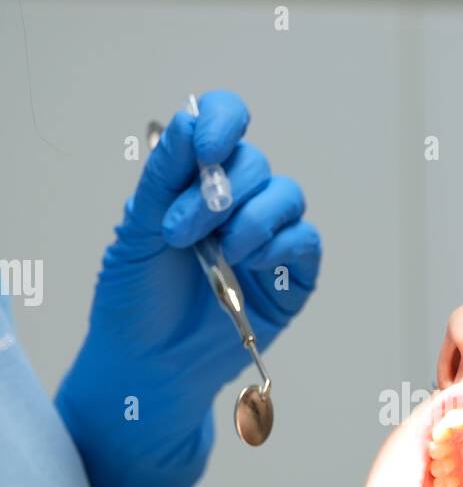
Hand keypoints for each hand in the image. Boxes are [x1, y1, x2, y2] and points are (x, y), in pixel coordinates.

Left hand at [57, 91, 320, 486]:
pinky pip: (304, 240)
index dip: (222, 122)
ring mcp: (267, 238)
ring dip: (252, 218)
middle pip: (254, 162)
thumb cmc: (135, 300)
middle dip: (220, 191)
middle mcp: (236, 203)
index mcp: (195, 181)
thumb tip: (190, 120)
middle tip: (182, 231)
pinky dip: (279, 244)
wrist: (148, 365)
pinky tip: (249, 263)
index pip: (223, 124)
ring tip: (223, 251)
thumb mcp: (136, 232)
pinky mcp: (291, 276)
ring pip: (285, 196)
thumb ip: (164, 177)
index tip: (205, 147)